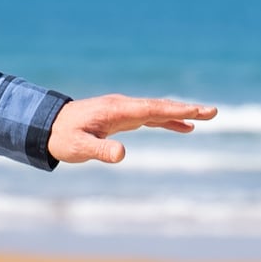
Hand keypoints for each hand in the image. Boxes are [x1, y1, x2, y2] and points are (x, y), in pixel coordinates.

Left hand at [48, 95, 217, 163]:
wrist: (47, 126)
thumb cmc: (63, 137)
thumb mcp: (79, 148)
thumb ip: (100, 151)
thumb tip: (123, 155)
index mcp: (117, 110)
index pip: (153, 110)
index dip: (176, 111)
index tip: (198, 112)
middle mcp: (123, 106)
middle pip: (161, 106)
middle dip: (187, 109)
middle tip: (213, 112)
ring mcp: (124, 111)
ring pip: (158, 110)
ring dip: (181, 113)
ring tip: (206, 117)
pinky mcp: (122, 117)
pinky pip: (150, 117)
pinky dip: (168, 120)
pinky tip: (184, 127)